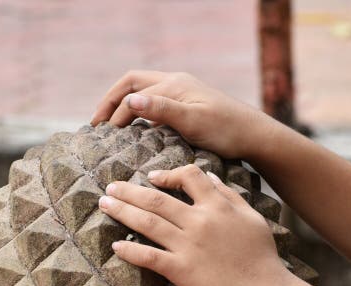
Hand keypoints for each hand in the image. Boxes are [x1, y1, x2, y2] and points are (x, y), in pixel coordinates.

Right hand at [90, 70, 275, 159]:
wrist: (255, 136)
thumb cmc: (227, 131)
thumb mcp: (193, 121)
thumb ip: (161, 110)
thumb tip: (130, 102)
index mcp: (174, 85)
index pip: (132, 93)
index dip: (114, 111)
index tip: (101, 133)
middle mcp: (175, 84)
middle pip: (132, 84)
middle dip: (111, 101)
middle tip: (96, 124)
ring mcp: (181, 94)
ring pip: (142, 93)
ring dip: (123, 105)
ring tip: (109, 127)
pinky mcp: (186, 106)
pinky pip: (153, 103)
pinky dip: (136, 113)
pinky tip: (134, 130)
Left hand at [100, 165, 290, 285]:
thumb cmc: (261, 257)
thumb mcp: (252, 218)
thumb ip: (230, 195)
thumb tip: (211, 176)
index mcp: (218, 206)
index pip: (189, 177)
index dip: (167, 174)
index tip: (151, 177)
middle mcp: (200, 221)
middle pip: (157, 199)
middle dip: (129, 191)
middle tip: (110, 187)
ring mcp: (188, 246)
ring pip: (148, 222)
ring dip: (122, 212)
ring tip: (104, 205)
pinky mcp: (181, 270)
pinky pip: (149, 257)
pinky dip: (130, 251)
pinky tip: (115, 247)